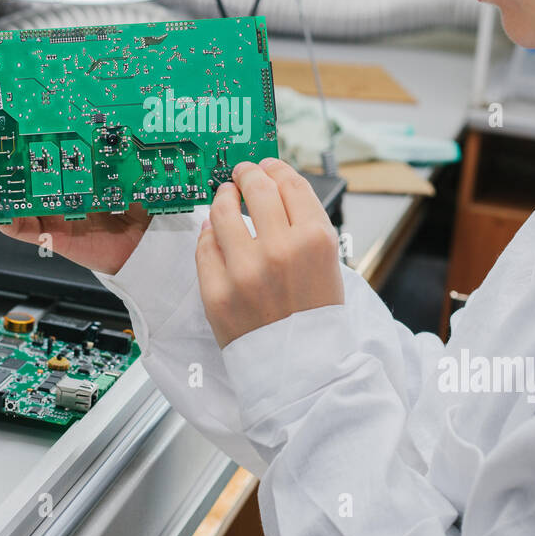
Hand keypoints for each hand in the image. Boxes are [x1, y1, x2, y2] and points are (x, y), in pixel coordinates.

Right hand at [0, 86, 152, 274]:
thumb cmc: (140, 183)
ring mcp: (42, 200)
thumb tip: (99, 84)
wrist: (155, 231)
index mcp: (61, 143)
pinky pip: (15, 223)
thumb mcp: (125, 142)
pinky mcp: (46, 231)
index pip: (20, 120)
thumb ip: (109, 120)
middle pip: (0, 150)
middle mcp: (46, 170)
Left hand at [196, 158, 343, 347]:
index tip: (268, 165)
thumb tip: (275, 189)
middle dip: (248, 174)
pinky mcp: (217, 292)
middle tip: (242, 174)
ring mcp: (245, 271)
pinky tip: (214, 232)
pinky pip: (204, 246)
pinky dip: (209, 235)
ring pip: (223, 212)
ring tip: (224, 197)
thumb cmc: (317, 318)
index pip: (290, 184)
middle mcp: (280, 250)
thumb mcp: (330, 263)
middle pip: (257, 187)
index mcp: (316, 240)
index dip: (276, 168)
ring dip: (223, 198)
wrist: (303, 370)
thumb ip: (304, 225)